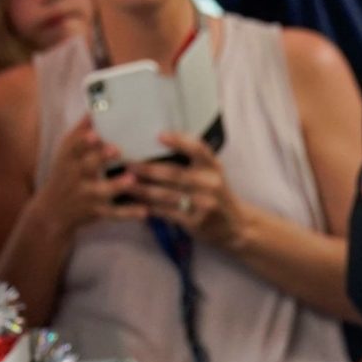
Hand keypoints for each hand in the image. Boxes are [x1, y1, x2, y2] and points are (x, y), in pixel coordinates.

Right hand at [36, 119, 145, 236]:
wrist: (52, 212)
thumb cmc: (65, 174)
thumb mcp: (66, 152)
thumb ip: (80, 131)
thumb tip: (94, 106)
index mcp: (70, 158)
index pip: (74, 147)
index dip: (84, 141)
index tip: (94, 134)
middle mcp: (76, 176)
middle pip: (87, 166)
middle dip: (100, 158)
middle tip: (116, 149)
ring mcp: (86, 195)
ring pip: (102, 191)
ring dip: (117, 186)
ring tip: (132, 179)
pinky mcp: (96, 211)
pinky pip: (113, 214)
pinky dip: (128, 213)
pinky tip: (145, 211)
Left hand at [128, 134, 243, 247]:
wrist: (236, 226)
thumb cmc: (217, 194)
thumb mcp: (213, 173)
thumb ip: (194, 161)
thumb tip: (159, 144)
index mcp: (213, 167)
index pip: (198, 149)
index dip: (179, 141)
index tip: (159, 135)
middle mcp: (210, 184)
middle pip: (173, 173)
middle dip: (147, 170)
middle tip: (128, 165)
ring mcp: (203, 204)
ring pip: (165, 195)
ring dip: (142, 190)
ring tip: (125, 185)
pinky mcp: (195, 222)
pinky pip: (166, 212)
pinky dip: (149, 208)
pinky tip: (137, 203)